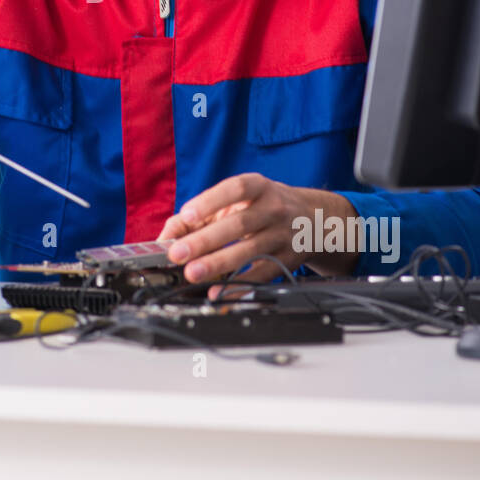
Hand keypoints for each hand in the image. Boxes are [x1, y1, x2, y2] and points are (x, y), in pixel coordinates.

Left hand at [156, 174, 357, 297]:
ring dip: (219, 264)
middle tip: (178, 253)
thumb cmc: (263, 206)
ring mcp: (283, 235)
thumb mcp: (238, 200)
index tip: (186, 215)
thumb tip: (166, 237)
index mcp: (258, 187)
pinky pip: (263, 274)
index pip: (235, 189)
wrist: (312, 218)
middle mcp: (274, 208)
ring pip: (251, 250)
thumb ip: (200, 214)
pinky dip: (240, 285)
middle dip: (206, 239)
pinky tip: (219, 292)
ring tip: (192, 273)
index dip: (210, 201)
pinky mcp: (287, 260)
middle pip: (240, 224)